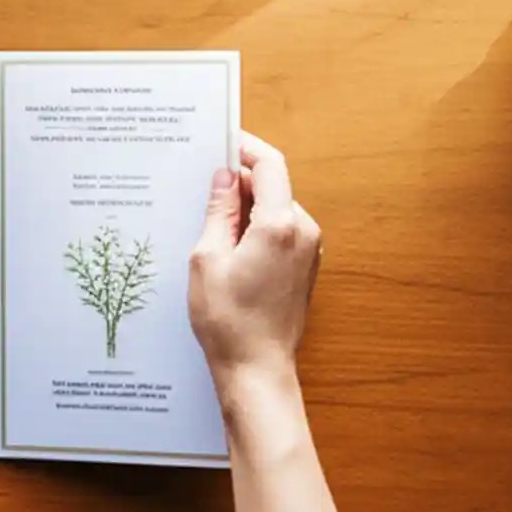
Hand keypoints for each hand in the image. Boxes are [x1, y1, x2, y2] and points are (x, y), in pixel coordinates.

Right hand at [188, 131, 321, 398]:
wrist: (256, 369)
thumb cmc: (227, 320)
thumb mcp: (207, 258)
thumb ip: (218, 211)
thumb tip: (223, 177)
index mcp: (279, 224)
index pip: (269, 164)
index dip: (245, 148)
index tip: (223, 142)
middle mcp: (303, 231)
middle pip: (273, 186)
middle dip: (239, 183)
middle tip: (202, 191)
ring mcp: (309, 250)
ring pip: (275, 209)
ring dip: (245, 209)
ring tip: (209, 230)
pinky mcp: (305, 266)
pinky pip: (281, 232)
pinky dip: (256, 229)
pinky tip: (228, 250)